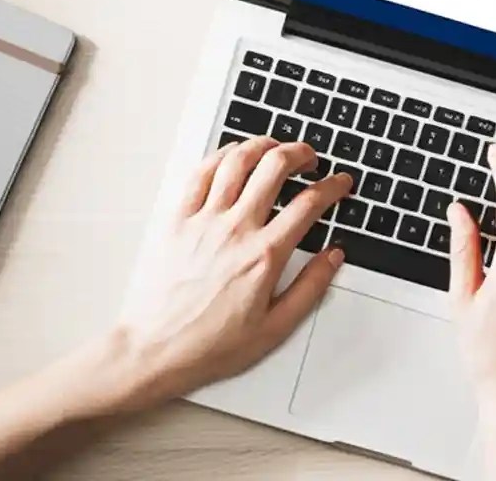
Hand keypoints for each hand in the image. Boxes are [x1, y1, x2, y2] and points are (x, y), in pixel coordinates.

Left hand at [115, 137, 350, 410]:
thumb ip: (311, 287)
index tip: (340, 183)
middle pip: (274, 167)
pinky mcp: (177, 221)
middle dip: (301, 153)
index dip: (332, 186)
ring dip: (262, 145)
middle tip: (310, 158)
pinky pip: (200, 174)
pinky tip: (233, 156)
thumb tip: (333, 257)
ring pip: (237, 161)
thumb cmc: (210, 344)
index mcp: (264, 256)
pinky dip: (221, 156)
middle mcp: (234, 231)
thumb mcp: (275, 327)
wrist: (155, 349)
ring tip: (276, 146)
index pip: (309, 204)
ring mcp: (203, 221)